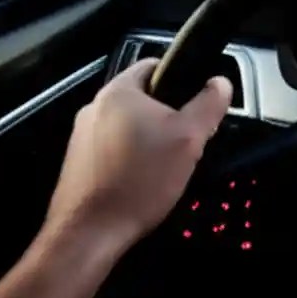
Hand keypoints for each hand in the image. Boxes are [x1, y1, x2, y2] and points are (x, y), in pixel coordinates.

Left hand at [44, 58, 231, 246]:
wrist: (90, 232)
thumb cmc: (140, 180)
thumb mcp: (188, 139)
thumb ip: (208, 105)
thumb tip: (220, 83)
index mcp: (118, 91)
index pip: (154, 65)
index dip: (181, 79)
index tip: (197, 103)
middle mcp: (93, 106)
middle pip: (142, 100)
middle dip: (167, 116)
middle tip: (187, 141)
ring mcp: (80, 136)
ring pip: (127, 127)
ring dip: (148, 140)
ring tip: (165, 166)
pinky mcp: (76, 163)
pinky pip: (112, 150)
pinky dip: (129, 160)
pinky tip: (141, 182)